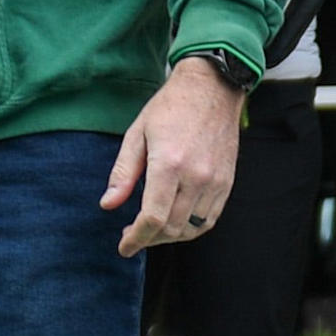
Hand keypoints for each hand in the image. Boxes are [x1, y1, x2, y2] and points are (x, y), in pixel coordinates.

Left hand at [104, 55, 243, 252]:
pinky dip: (191, 228)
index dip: (136, 239)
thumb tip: (108, 205)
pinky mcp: (226, 182)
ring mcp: (215, 181)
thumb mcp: (136, 135)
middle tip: (132, 235)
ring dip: (169, 236)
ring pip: (191, 228)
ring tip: (152, 230)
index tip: (124, 247)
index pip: (152, 218)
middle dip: (149, 239)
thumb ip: (123, 174)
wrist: (211, 89)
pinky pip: (209, 219)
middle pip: (172, 228)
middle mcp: (196, 176)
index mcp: (169, 164)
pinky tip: (176, 222)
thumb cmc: (169, 108)